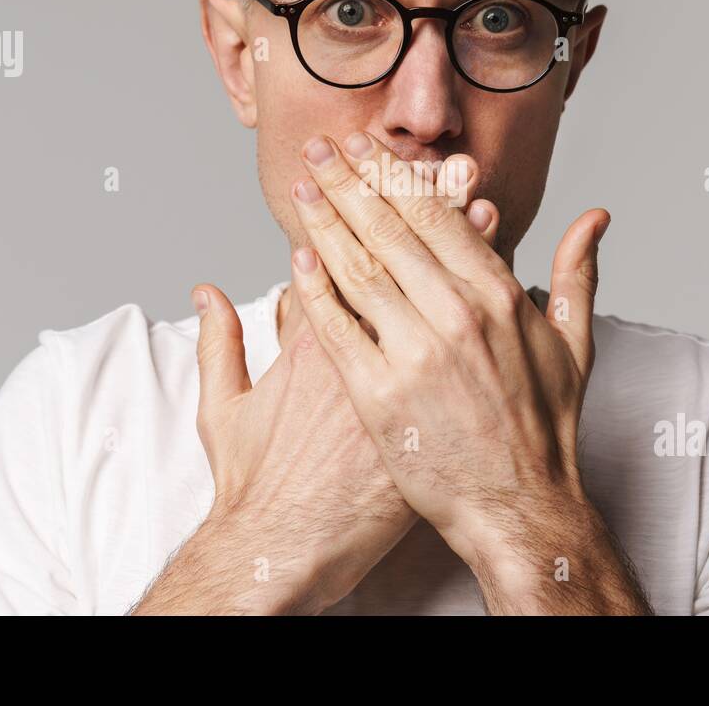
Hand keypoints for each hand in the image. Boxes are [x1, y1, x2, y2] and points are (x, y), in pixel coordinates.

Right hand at [133, 167, 497, 614]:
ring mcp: (401, 382)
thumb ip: (218, 344)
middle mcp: (365, 353)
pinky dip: (480, 315)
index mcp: (316, 342)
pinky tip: (500, 279)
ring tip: (480, 199)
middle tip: (448, 165)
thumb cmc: (256, 481)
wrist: (288, 544)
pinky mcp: (430, 412)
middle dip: (418, 211)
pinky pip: (464, 355)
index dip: (368, 211)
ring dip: (458, 250)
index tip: (386, 170)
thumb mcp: (221, 410)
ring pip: (439, 303)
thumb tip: (208, 292)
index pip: (343, 260)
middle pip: (398, 267)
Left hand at [287, 132, 608, 574]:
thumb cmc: (546, 430)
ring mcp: (414, 356)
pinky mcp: (378, 396)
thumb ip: (577, 272)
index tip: (368, 148)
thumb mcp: (574, 344)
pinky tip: (297, 261)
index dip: (395, 175)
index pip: (436, 216)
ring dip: (324, 222)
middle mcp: (456, 317)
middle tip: (321, 148)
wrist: (520, 508)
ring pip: (358, 270)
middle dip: (349, 182)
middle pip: (389, 230)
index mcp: (500, 296)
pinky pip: (336, 331)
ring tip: (301, 188)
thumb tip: (595, 217)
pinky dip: (314, 292)